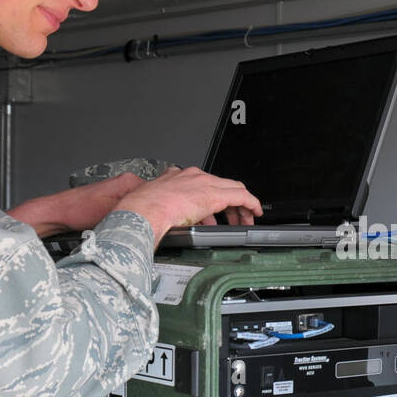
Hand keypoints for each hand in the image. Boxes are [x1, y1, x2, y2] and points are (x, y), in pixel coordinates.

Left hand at [8, 172, 147, 237]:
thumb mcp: (114, 213)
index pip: (156, 193)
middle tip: (147, 225)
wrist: (60, 213)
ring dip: (137, 215)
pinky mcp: (111, 198)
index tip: (162, 219)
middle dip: (148, 212)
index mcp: (128, 181)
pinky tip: (122, 224)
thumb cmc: (80, 211)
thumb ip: (136, 211)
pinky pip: (128, 206)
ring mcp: (118, 189)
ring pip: (138, 204)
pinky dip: (128, 215)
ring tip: (132, 225)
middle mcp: (124, 182)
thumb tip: (154, 215)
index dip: (159, 208)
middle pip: (148, 198)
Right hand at [114, 166, 263, 240]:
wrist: (141, 212)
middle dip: (231, 203)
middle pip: (222, 185)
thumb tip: (167, 220)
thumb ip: (163, 207)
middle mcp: (193, 176)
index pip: (205, 183)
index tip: (216, 210)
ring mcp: (204, 183)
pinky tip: (255, 212)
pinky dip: (251, 204)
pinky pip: (241, 197)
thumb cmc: (141, 212)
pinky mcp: (214, 195)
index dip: (214, 197)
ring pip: (234, 189)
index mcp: (177, 176)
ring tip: (244, 220)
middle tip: (235, 217)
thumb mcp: (152, 204)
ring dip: (241, 206)